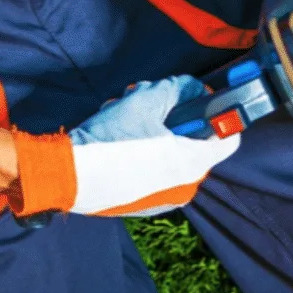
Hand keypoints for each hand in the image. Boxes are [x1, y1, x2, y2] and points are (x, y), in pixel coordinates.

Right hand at [10, 76, 239, 217]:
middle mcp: (186, 186)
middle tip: (145, 104)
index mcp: (193, 163)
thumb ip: (178, 89)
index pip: (230, 138)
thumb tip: (195, 88)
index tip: (197, 102)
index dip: (217, 114)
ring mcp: (165, 199)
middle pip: (194, 142)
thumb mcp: (145, 101)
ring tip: (123, 119)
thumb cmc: (107, 139)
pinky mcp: (144, 204)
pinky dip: (144, 154)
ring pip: (172, 154)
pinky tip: (118, 141)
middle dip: (173, 118)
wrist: (63, 177)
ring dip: (153, 132)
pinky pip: (156, 172)